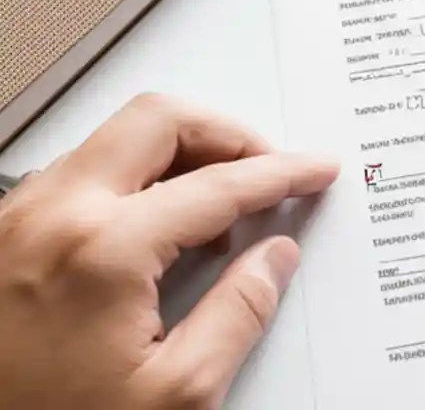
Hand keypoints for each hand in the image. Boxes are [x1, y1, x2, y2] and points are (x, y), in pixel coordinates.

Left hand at [0, 95, 337, 409]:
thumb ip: (238, 314)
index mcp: (103, 249)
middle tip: (268, 168)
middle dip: (227, 135)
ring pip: (115, 138)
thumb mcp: (174, 395)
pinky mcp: (1, 237)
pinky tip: (158, 225)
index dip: (281, 173)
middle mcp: (52, 215)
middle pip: (158, 121)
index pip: (218, 185)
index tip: (314, 171)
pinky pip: (79, 172)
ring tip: (218, 205)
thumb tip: (274, 257)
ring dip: (178, 153)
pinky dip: (134, 177)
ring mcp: (17, 220)